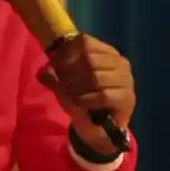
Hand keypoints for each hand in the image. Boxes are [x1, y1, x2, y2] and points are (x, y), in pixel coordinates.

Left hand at [38, 34, 135, 154]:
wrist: (98, 127)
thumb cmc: (81, 99)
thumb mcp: (63, 85)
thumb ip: (53, 76)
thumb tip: (42, 72)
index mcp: (106, 52)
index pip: (85, 43)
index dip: (66, 54)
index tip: (55, 66)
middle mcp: (120, 62)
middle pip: (89, 60)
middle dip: (71, 73)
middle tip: (63, 84)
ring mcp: (126, 79)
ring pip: (96, 76)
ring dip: (79, 87)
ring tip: (72, 94)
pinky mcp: (127, 98)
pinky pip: (104, 95)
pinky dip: (88, 99)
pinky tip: (81, 102)